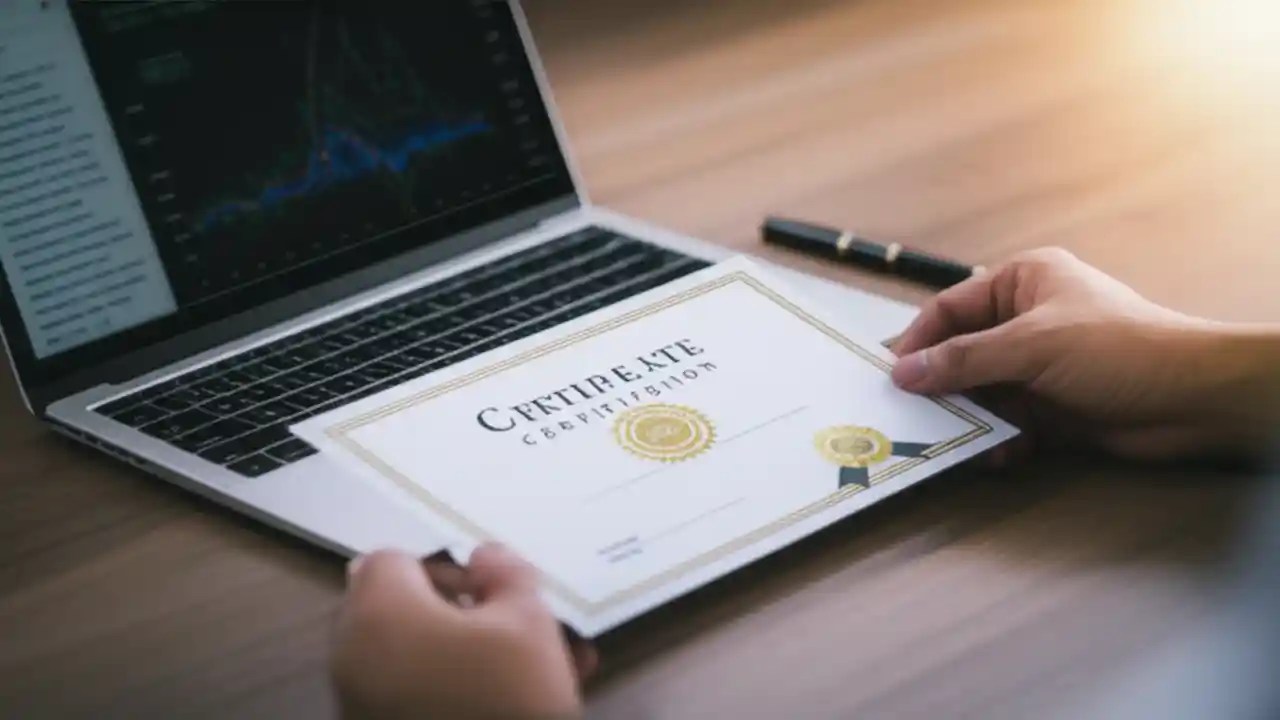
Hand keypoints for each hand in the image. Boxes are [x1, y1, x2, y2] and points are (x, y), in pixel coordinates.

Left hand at [332, 545, 597, 719]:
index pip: (392, 559)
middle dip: (458, 610)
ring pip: (414, 655)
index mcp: (377, 613)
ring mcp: (359, 702)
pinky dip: (452, 685)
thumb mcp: (528, 620)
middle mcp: (352, 655)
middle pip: (400, 609)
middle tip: (510, 625)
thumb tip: (485, 557)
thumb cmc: (506, 694)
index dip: (445, 565)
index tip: (489, 591)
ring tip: (532, 663)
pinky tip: (509, 697)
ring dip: (465, 650)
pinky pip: (413, 691)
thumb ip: (507, 573)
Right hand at [890, 247, 1279, 461]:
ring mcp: (1040, 366)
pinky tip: (994, 454)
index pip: (951, 307)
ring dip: (966, 417)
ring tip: (942, 439)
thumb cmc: (1118, 350)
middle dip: (937, 384)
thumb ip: (964, 359)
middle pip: (961, 352)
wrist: (1193, 399)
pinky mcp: (1053, 408)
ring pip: (981, 392)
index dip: (917, 339)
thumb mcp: (1032, 345)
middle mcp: (1027, 320)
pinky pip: (1007, 422)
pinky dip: (997, 439)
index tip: (888, 373)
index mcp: (1023, 282)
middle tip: (902, 412)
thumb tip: (902, 373)